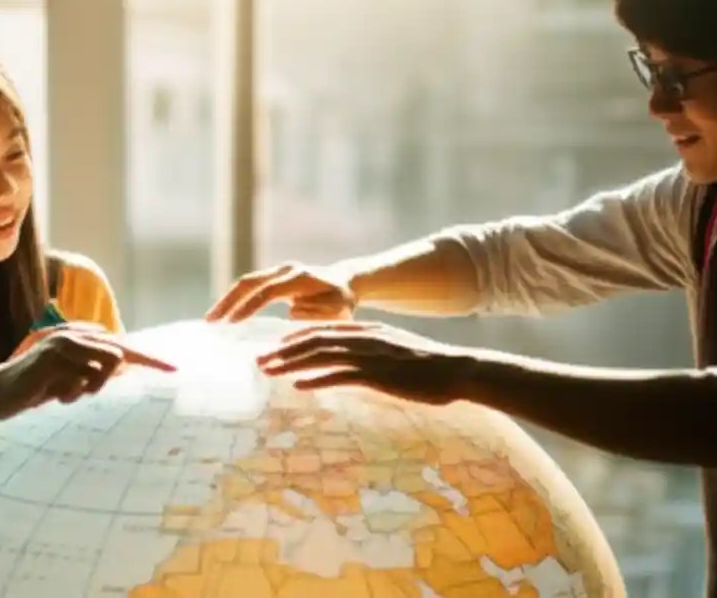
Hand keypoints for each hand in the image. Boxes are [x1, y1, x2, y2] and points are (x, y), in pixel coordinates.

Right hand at [0, 325, 174, 418]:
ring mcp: (64, 342)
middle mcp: (75, 334)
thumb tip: (124, 370)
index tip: (175, 371)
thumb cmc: (35, 389)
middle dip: (107, 382)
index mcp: (80, 337)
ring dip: (87, 390)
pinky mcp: (54, 357)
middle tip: (81, 393)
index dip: (150, 359)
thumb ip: (94, 373)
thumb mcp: (70, 382)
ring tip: (62, 394)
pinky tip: (50, 395)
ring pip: (107, 366)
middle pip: (120, 355)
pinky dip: (72, 395)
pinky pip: (85, 379)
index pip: (123, 347)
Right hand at [206, 262, 356, 321]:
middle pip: (249, 282)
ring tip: (211, 319)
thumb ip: (318, 311)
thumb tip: (292, 311)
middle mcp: (285, 270)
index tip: (232, 323)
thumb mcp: (339, 310)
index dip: (249, 307)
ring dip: (227, 300)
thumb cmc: (343, 301)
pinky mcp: (273, 278)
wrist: (344, 282)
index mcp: (299, 278)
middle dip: (228, 301)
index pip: (267, 291)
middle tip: (211, 321)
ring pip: (246, 283)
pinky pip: (250, 287)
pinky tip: (224, 315)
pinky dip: (235, 299)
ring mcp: (277, 272)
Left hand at [256, 322, 476, 404]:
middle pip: (313, 340)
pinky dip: (317, 380)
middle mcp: (364, 338)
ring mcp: (370, 355)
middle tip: (257, 360)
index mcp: (366, 331)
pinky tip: (298, 387)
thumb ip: (369, 354)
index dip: (292, 338)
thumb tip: (346, 365)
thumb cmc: (427, 366)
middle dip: (282, 350)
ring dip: (290, 363)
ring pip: (321, 355)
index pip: (320, 330)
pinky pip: (341, 376)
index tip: (271, 348)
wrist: (458, 370)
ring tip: (267, 372)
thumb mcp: (393, 352)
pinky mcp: (379, 375)